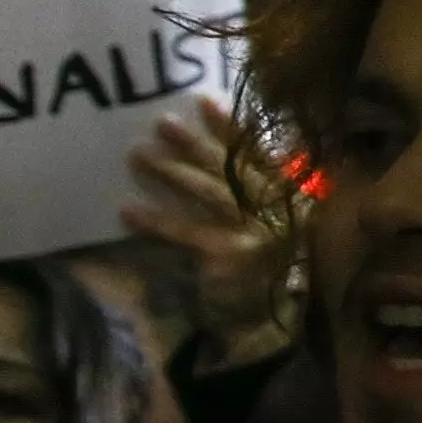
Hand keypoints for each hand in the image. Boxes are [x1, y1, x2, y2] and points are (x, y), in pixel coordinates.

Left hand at [116, 90, 294, 352]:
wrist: (267, 322)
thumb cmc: (267, 267)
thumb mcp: (274, 222)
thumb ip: (259, 189)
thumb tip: (216, 147)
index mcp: (293, 195)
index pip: (260, 153)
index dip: (232, 127)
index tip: (203, 101)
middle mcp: (280, 209)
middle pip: (233, 168)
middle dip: (196, 144)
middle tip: (161, 124)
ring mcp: (256, 232)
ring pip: (209, 193)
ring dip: (170, 172)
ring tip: (136, 155)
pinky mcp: (228, 255)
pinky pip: (185, 231)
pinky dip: (155, 220)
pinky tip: (127, 210)